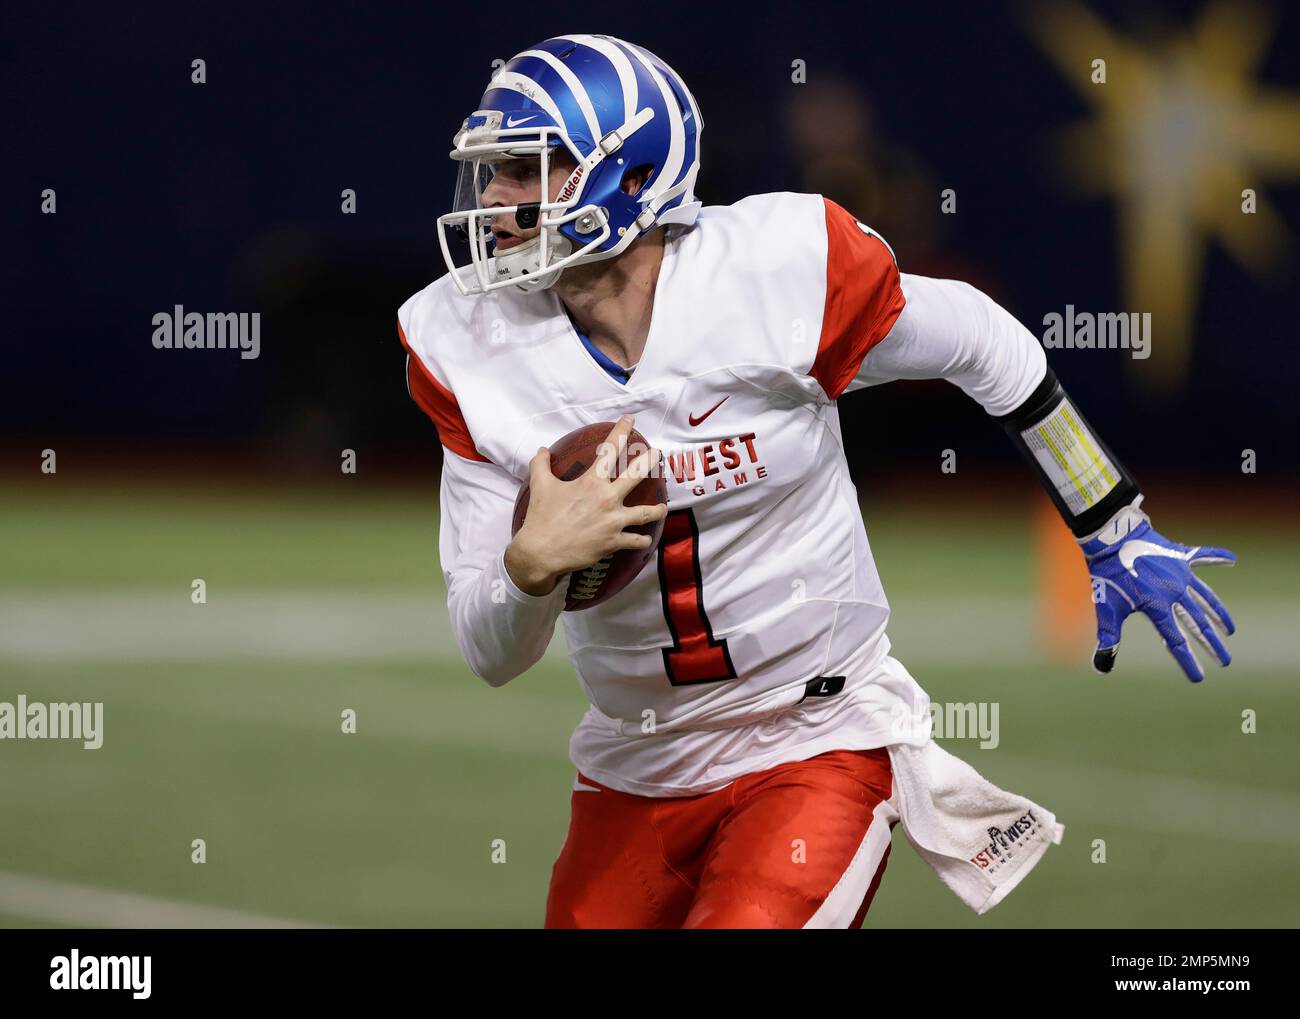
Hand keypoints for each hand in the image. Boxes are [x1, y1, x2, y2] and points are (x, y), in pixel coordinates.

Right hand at [505, 416, 666, 595]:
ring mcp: (613, 521)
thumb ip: (541, 465)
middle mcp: (607, 498)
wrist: (541, 552)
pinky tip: (646, 539)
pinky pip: (635, 540)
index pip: (610, 450)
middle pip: (636, 475)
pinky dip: (642, 539)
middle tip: (659, 455)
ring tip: (663, 507)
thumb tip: (542, 450)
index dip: (621, 431)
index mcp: (591, 482)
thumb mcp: (540, 486)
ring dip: (657, 509)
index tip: (630, 420)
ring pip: (646, 512)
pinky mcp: (614, 542)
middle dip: (650, 461)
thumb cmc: (541, 518)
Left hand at [1081, 500, 1235, 681]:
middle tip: (1226, 661)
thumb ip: (1109, 638)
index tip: (1198, 678)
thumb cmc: (1108, 575)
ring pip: (1205, 597)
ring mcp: (1180, 573)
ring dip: (1218, 614)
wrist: (1111, 538)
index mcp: (1158, 607)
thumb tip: (1101, 668)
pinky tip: (1232, 559)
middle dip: (1211, 644)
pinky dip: (1216, 557)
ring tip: (1229, 630)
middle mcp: (1175, 592)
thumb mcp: (1107, 609)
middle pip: (1197, 623)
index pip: (1175, 640)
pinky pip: (1202, 557)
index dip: (1187, 661)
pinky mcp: (1178, 556)